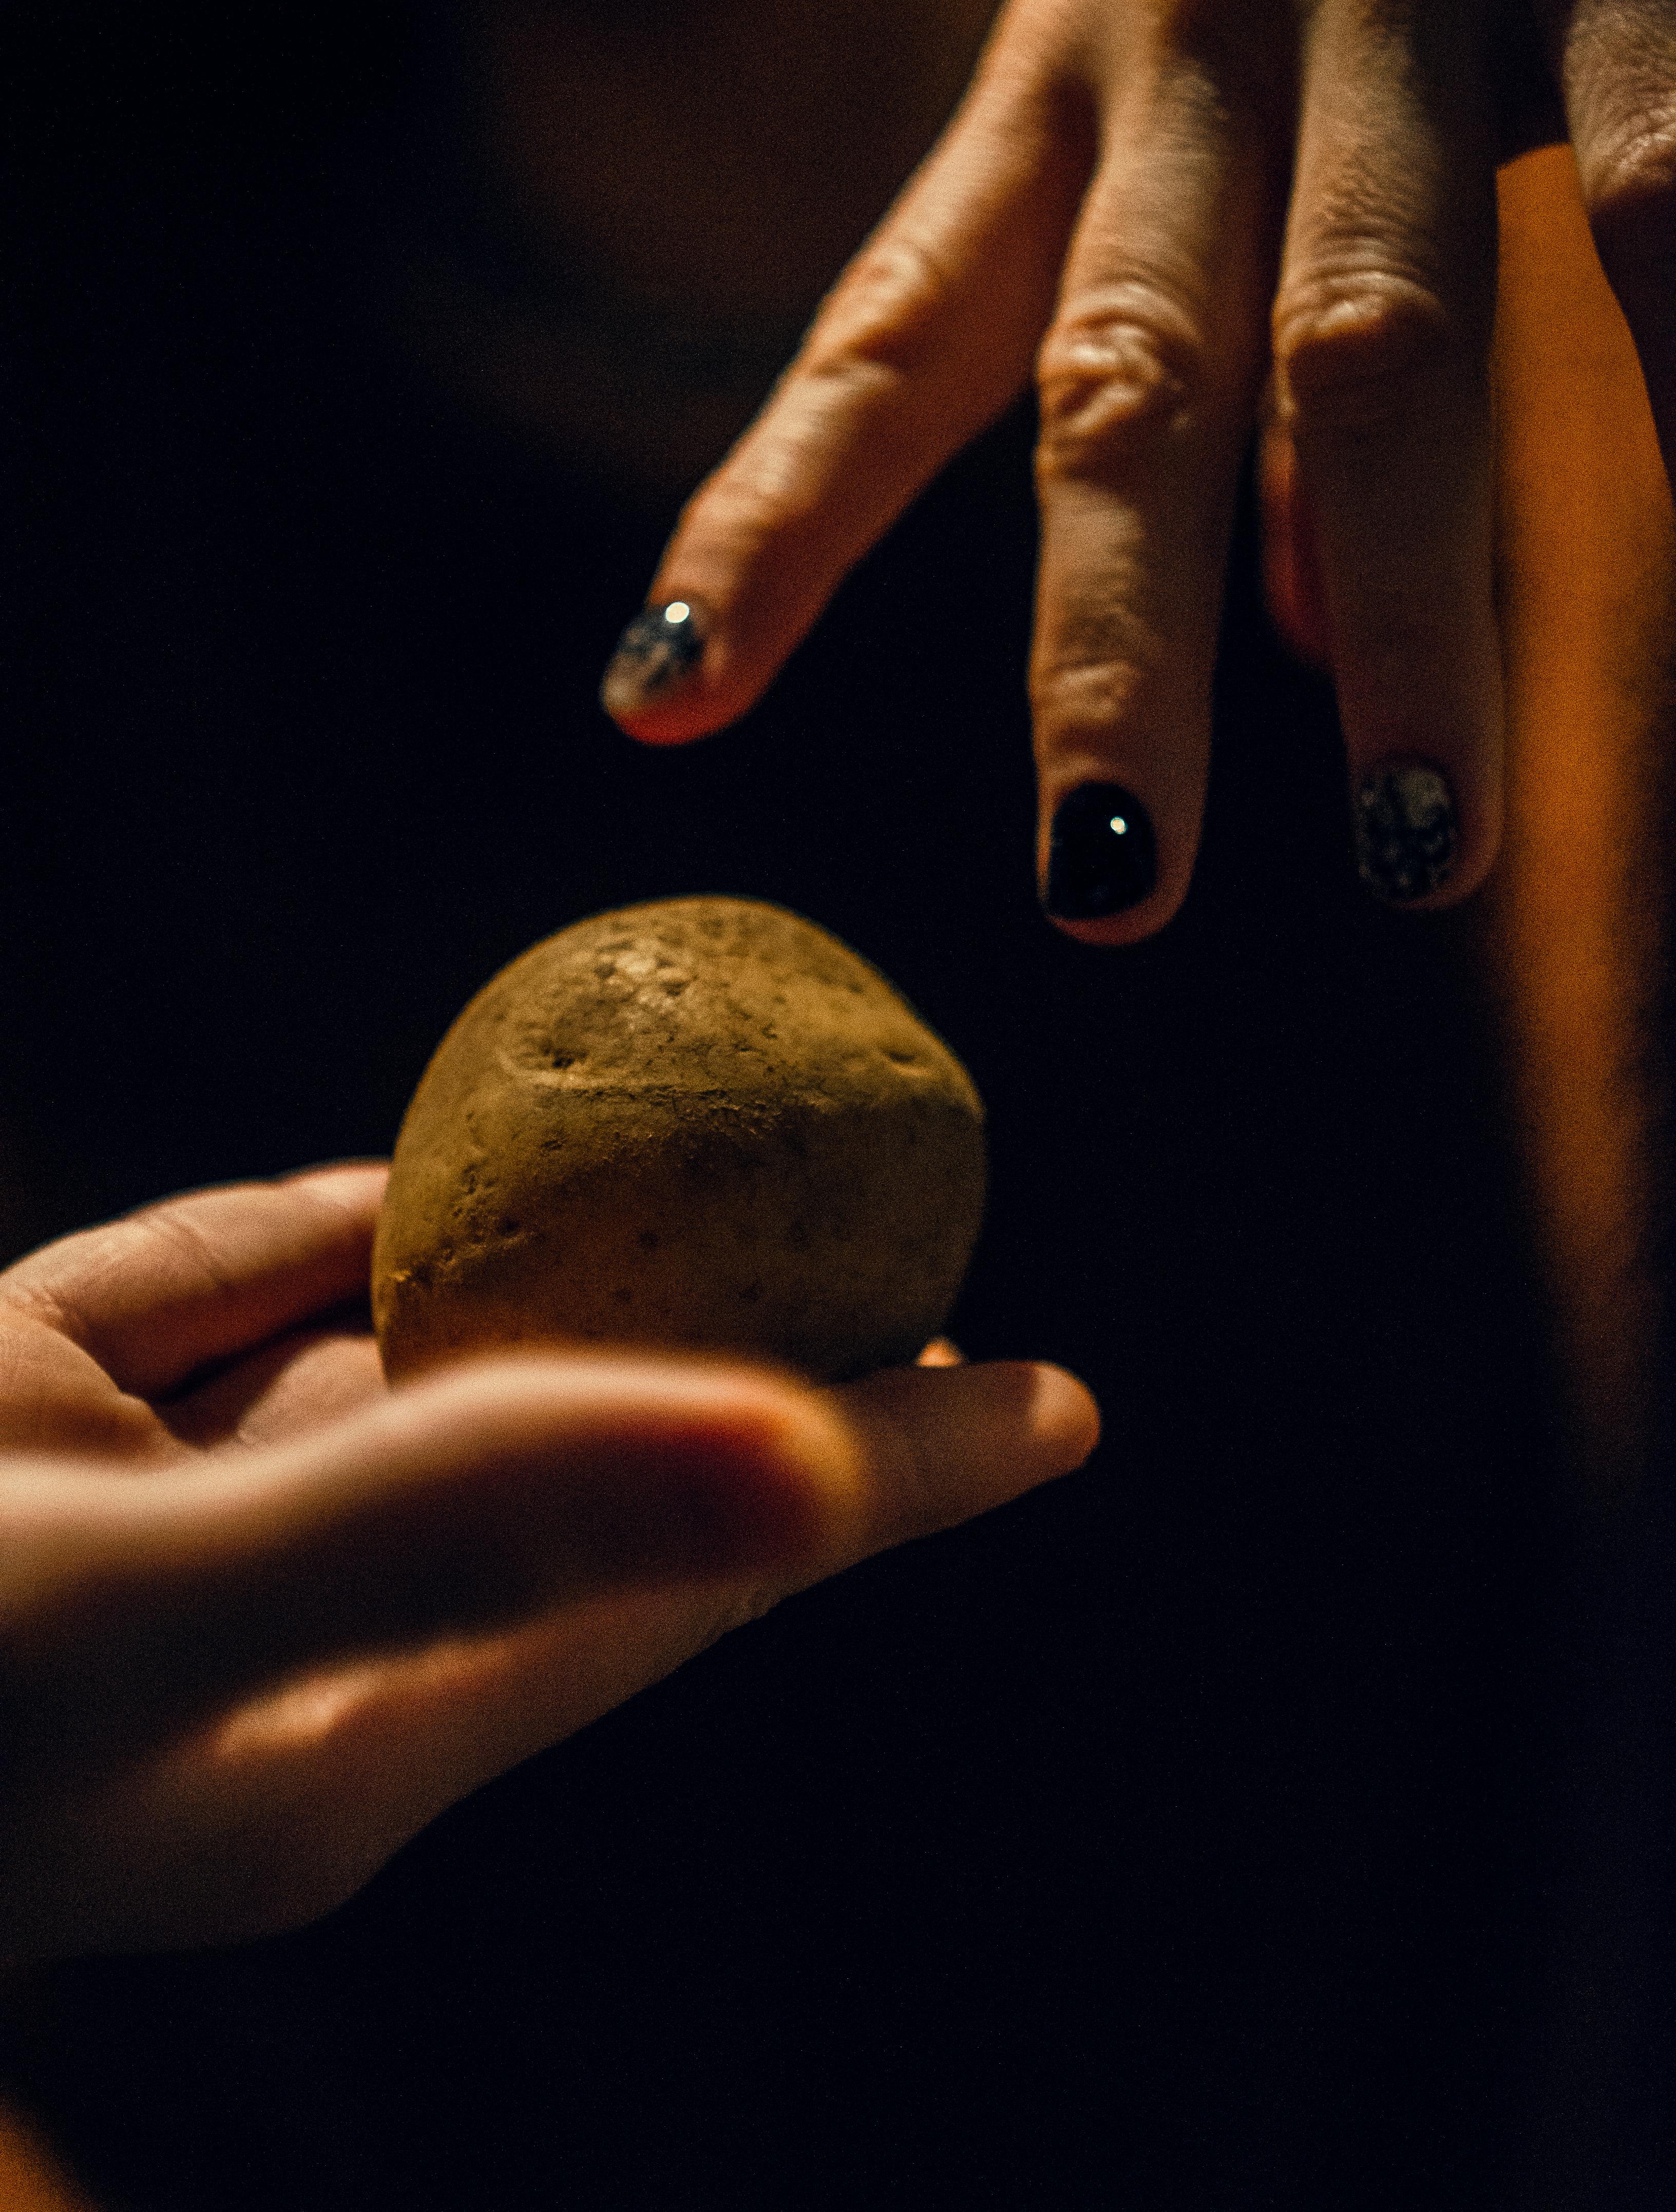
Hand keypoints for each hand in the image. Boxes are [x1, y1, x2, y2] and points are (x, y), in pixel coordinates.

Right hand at [0, 1166, 1094, 1963]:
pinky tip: (396, 1181)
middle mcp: (287, 1620)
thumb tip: (803, 1476)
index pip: (698, 1567)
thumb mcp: (153, 1603)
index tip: (1061, 1395)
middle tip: (917, 1268)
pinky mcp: (42, 1422)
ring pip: (398, 1362)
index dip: (891, 1478)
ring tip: (705, 1194)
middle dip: (750, 1362)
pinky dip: (304, 1234)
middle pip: (585, 1452)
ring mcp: (161, 1520)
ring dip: (540, 1274)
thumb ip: (462, 1521)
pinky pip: (219, 1305)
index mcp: (356, 1709)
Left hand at [602, 0, 1675, 929]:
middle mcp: (1202, 19)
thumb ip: (1224, 327)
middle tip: (1104, 884)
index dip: (772, 524)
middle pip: (1131, 384)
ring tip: (1413, 845)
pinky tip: (1669, 601)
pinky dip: (1662, 395)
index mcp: (1069, 58)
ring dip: (1405, 615)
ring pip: (1382, 348)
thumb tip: (1286, 632)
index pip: (890, 324)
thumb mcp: (1207, 47)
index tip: (660, 700)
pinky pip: (1660, 199)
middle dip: (1111, 652)